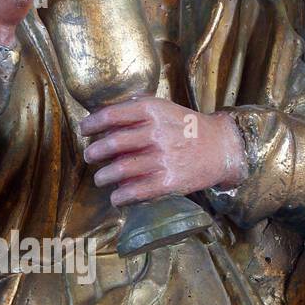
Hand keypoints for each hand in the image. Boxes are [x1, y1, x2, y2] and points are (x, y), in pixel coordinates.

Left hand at [80, 97, 247, 205]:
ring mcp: (162, 159)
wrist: (220, 148)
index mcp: (152, 111)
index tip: (83, 130)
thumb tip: (103, 116)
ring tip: (100, 179)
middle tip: (89, 157)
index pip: (111, 116)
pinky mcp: (168, 182)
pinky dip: (120, 197)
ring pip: (119, 170)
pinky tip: (116, 197)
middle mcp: (155, 133)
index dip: (91, 124)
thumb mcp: (164, 107)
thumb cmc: (186, 128)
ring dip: (103, 177)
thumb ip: (136, 108)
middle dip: (94, 152)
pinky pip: (135, 192)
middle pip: (112, 143)